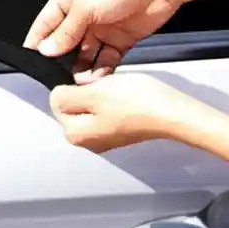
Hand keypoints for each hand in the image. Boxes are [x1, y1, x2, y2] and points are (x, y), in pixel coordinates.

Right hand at [23, 0, 180, 82]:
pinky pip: (105, 60)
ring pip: (85, 55)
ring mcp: (102, 28)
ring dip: (81, 68)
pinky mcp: (120, 40)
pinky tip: (96, 77)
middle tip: (56, 74)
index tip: (32, 59)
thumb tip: (46, 50)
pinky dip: (100, 70)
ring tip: (78, 79)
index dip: (38, 41)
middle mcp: (83, 14)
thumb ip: (65, 32)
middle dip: (61, 59)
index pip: (46, 24)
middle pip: (65, 43)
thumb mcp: (84, 7)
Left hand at [49, 74, 205, 152]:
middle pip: (74, 104)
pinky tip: (127, 98)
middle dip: (87, 91)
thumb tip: (54, 96)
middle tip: (107, 88)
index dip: (73, 86)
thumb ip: (66, 95)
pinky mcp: (119, 131)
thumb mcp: (93, 92)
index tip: (92, 85)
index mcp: (75, 134)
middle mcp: (87, 141)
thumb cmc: (138, 103)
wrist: (174, 113)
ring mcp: (104, 137)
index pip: (57, 101)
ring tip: (119, 93)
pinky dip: (114, 99)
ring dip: (102, 94)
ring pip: (91, 104)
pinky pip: (107, 109)